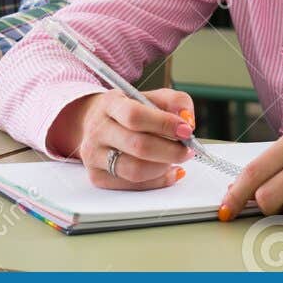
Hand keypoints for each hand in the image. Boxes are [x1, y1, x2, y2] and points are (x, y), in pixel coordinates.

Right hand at [50, 87, 195, 190]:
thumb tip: (188, 120)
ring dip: (164, 167)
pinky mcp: (97, 177)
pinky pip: (133, 186)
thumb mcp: (149, 96)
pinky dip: (157, 181)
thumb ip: (174, 101)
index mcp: (109, 104)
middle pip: (138, 146)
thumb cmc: (127, 110)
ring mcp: (94, 156)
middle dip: (171, 151)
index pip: (136, 116)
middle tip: (188, 149)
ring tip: (176, 159)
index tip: (186, 130)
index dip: (164, 124)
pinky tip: (168, 171)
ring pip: (136, 171)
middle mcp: (98, 130)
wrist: (96, 123)